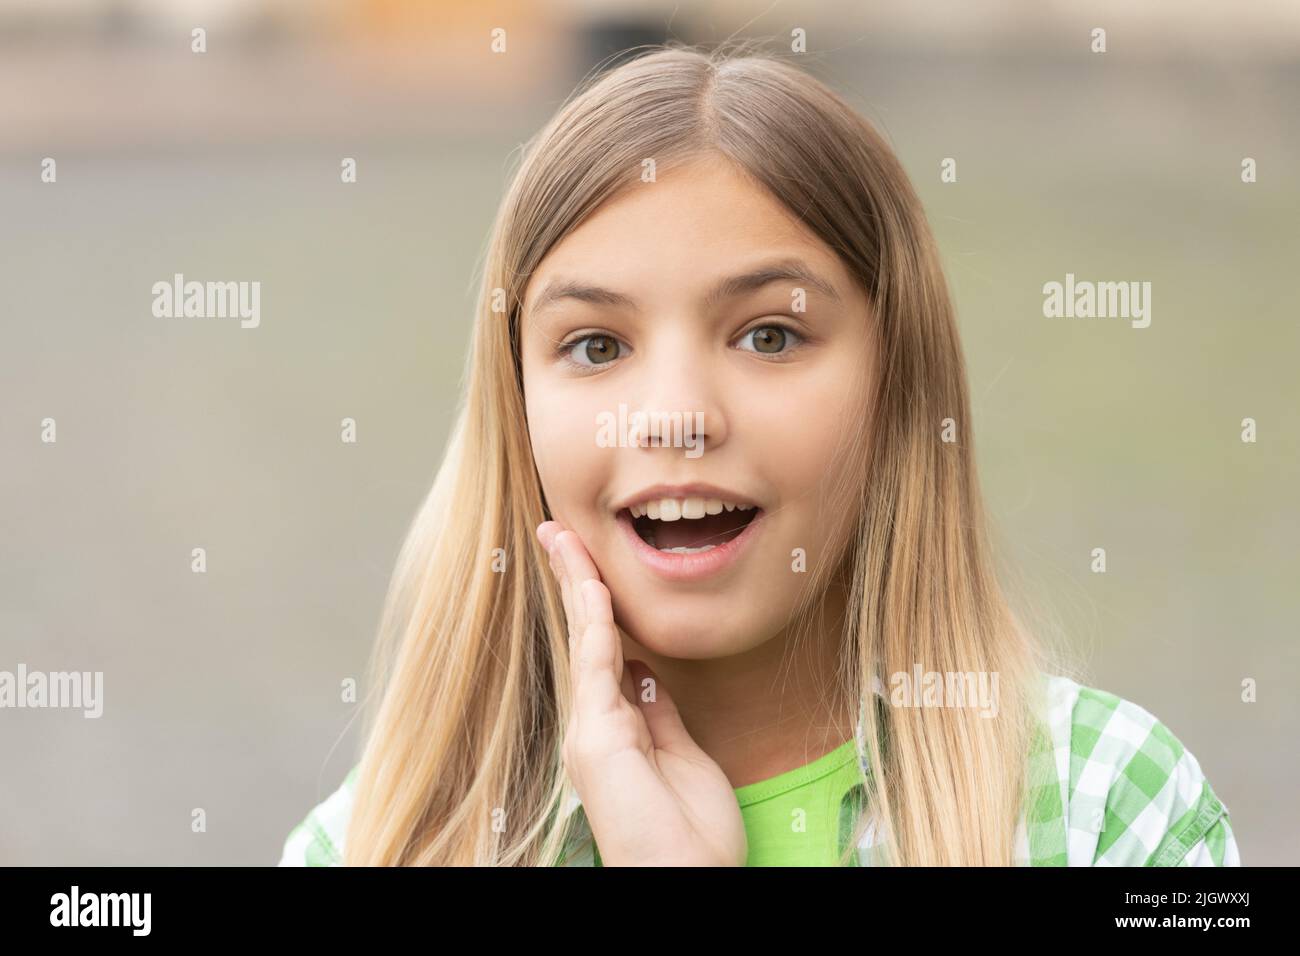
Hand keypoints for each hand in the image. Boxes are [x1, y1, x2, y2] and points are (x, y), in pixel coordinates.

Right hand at [537, 520, 746, 866]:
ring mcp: (590, 730)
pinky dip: (594, 617)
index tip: (593, 569)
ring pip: (585, 639)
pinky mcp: (597, 736)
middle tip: (560, 534)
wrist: (685, 881)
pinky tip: (591, 580)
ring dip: (576, 583)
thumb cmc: (691, 835)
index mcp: (614, 731)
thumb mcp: (683, 759)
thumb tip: (649, 675)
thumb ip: (660, 715)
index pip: (604, 652)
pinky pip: (597, 661)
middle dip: (574, 582)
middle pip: (585, 637)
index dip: (597, 606)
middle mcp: (593, 726)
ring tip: (563, 537)